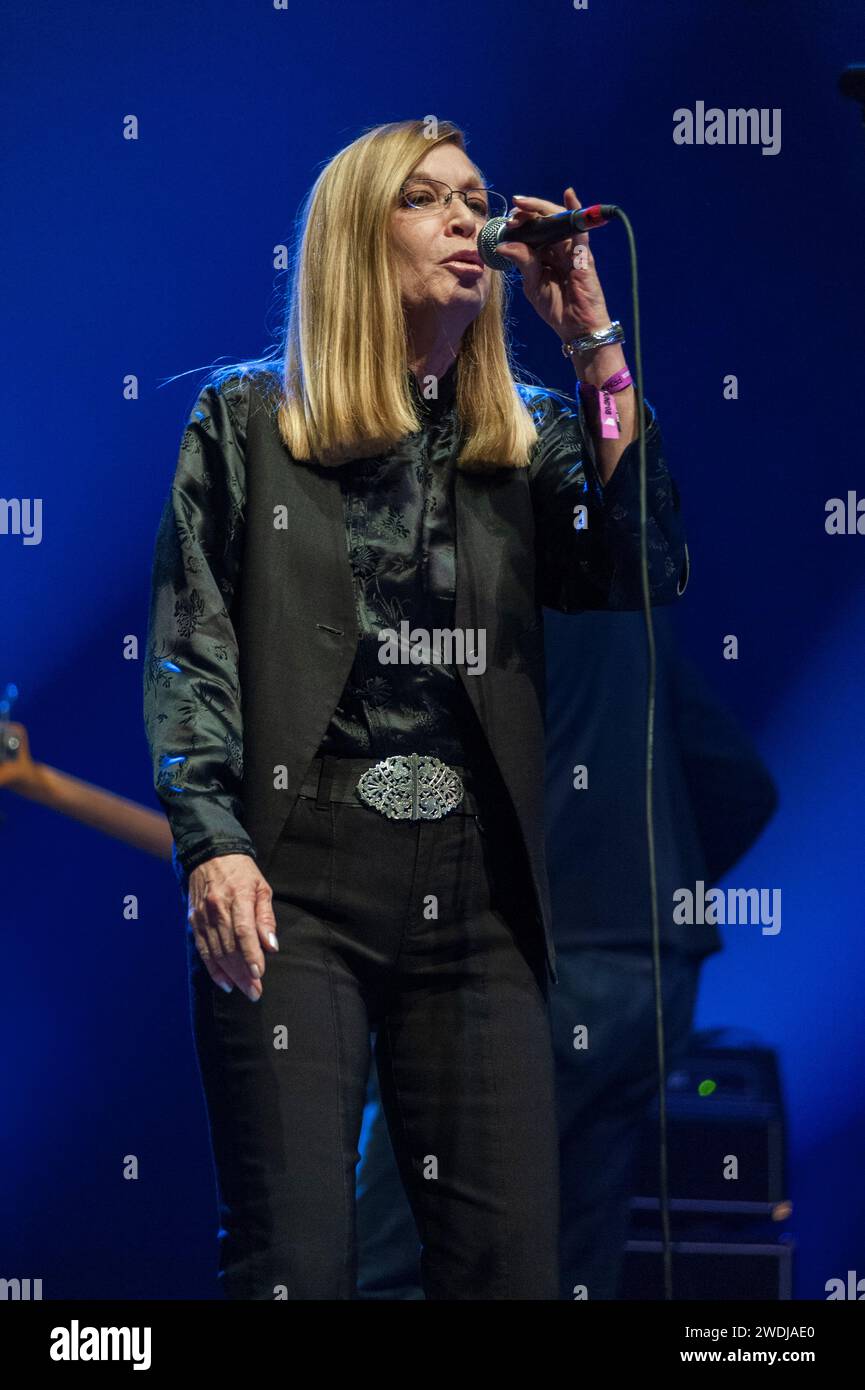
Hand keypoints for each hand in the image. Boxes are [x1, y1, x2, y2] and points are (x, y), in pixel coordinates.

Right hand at [187, 853, 278, 1000]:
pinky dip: (213, 969)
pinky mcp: (193, 921)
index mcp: (236, 897)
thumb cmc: (241, 871)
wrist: (209, 853)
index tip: (259, 974)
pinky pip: (203, 950)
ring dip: (231, 975)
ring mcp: (202, 916)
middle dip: (243, 973)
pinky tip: (225, 982)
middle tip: (255, 992)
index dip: (251, 955)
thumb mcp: (261, 887)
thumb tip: (271, 946)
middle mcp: (216, 908)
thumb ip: (266, 917)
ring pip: (216, 952)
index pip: (243, 932)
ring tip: (245, 990)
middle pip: (229, 947)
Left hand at [494, 187, 612, 341]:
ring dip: (541, 210)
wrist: (576, 328)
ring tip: (524, 204)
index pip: (533, 229)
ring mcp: (572, 249)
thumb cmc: (557, 307)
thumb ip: (522, 262)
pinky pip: (580, 230)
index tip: (506, 220)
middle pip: (546, 220)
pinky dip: (576, 212)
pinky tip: (569, 196)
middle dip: (529, 211)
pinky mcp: (583, 255)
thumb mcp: (532, 284)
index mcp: (545, 254)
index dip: (520, 221)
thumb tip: (504, 244)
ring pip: (559, 220)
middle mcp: (559, 247)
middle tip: (514, 206)